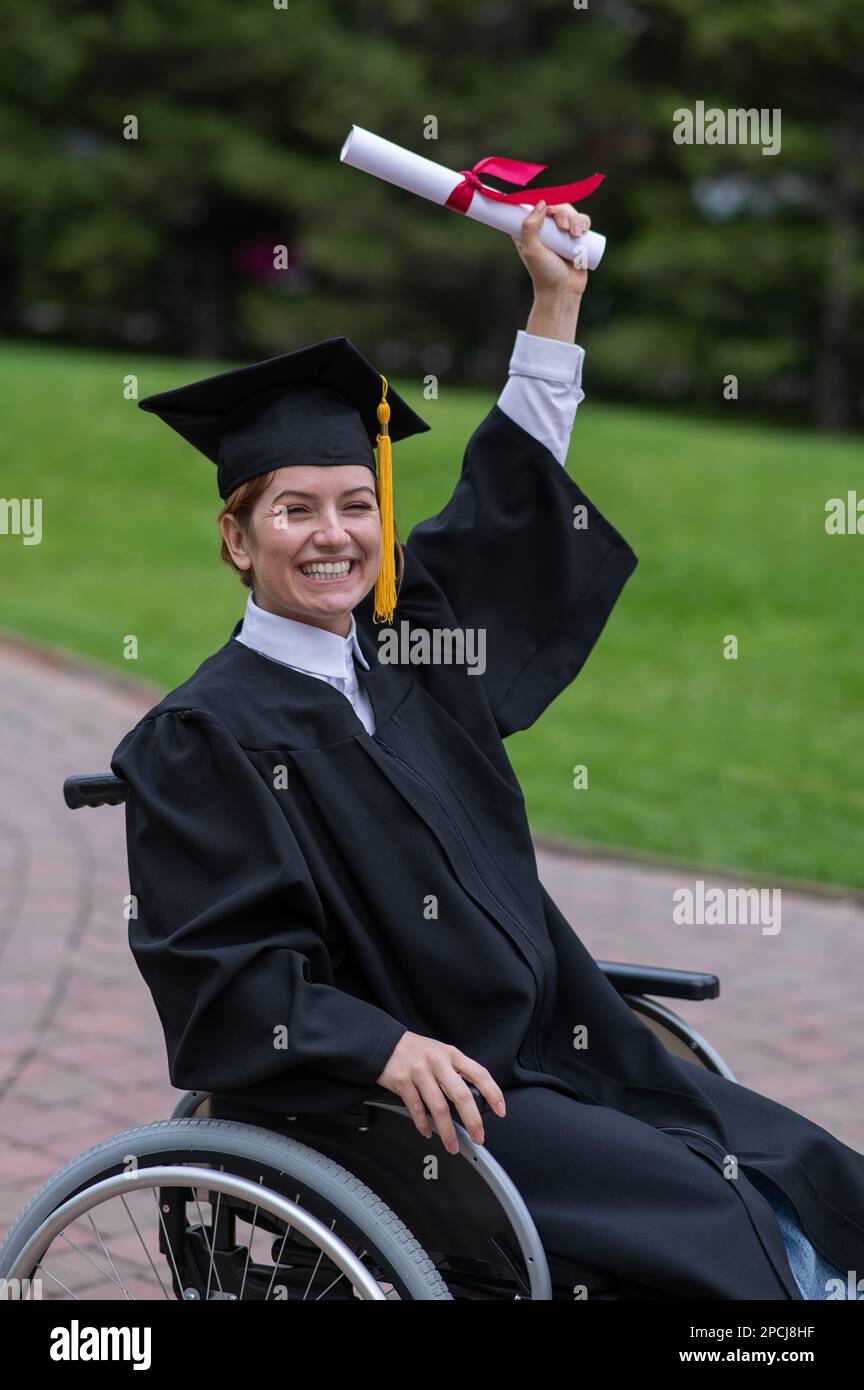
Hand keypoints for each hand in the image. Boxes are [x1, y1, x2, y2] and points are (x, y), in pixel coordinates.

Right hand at [376, 1030, 506, 1153]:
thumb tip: (475, 1098)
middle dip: (473, 1121)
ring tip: (452, 1145)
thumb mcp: (442, 1053)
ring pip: (439, 1107)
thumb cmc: (417, 1051)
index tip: (500, 1110)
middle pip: (461, 1095)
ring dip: (448, 1131)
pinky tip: (428, 1132)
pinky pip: (417, 1109)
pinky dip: (424, 1124)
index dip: (493, 1093)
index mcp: (452, 1054)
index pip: (479, 1074)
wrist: (386, 1044)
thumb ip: (457, 1071)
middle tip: (478, 1136)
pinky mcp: (403, 1081)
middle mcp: (438, 1062)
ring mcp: (420, 1072)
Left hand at [512, 199, 589, 298]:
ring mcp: (562, 234)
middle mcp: (546, 230)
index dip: (544, 204)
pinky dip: (584, 223)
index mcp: (529, 230)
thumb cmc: (544, 273)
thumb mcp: (531, 250)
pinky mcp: (577, 239)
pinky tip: (582, 232)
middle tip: (563, 227)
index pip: (536, 207)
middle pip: (557, 207)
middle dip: (563, 212)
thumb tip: (542, 203)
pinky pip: (583, 222)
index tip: (549, 212)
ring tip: (575, 234)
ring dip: (575, 219)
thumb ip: (530, 227)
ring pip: (571, 213)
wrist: (563, 291)